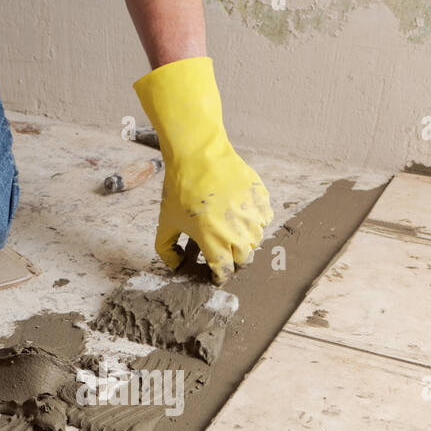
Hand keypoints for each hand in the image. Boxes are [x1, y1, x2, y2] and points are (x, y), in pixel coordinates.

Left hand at [134, 57, 272, 284]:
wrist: (199, 155)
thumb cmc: (180, 189)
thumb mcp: (165, 221)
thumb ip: (166, 249)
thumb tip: (176, 265)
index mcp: (214, 242)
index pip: (225, 272)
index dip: (220, 276)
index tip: (216, 273)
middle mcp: (237, 233)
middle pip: (244, 260)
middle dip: (234, 259)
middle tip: (225, 249)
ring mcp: (251, 215)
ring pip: (256, 239)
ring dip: (246, 240)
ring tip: (233, 230)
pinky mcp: (260, 198)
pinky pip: (265, 217)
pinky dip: (257, 219)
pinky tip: (243, 212)